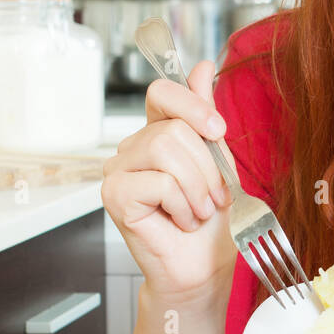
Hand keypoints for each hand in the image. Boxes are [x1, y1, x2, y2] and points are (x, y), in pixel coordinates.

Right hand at [100, 60, 236, 302]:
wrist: (202, 266)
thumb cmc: (211, 219)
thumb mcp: (219, 161)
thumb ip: (205, 117)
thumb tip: (200, 66)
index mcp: (158, 133)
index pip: (162, 93)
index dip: (191, 103)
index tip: (218, 128)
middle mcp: (133, 148)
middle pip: (174, 128)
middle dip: (208, 166)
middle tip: (215, 197)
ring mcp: (118, 170)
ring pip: (166, 150)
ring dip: (198, 186)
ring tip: (199, 210)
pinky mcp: (114, 196)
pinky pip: (159, 182)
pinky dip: (182, 205)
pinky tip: (181, 221)